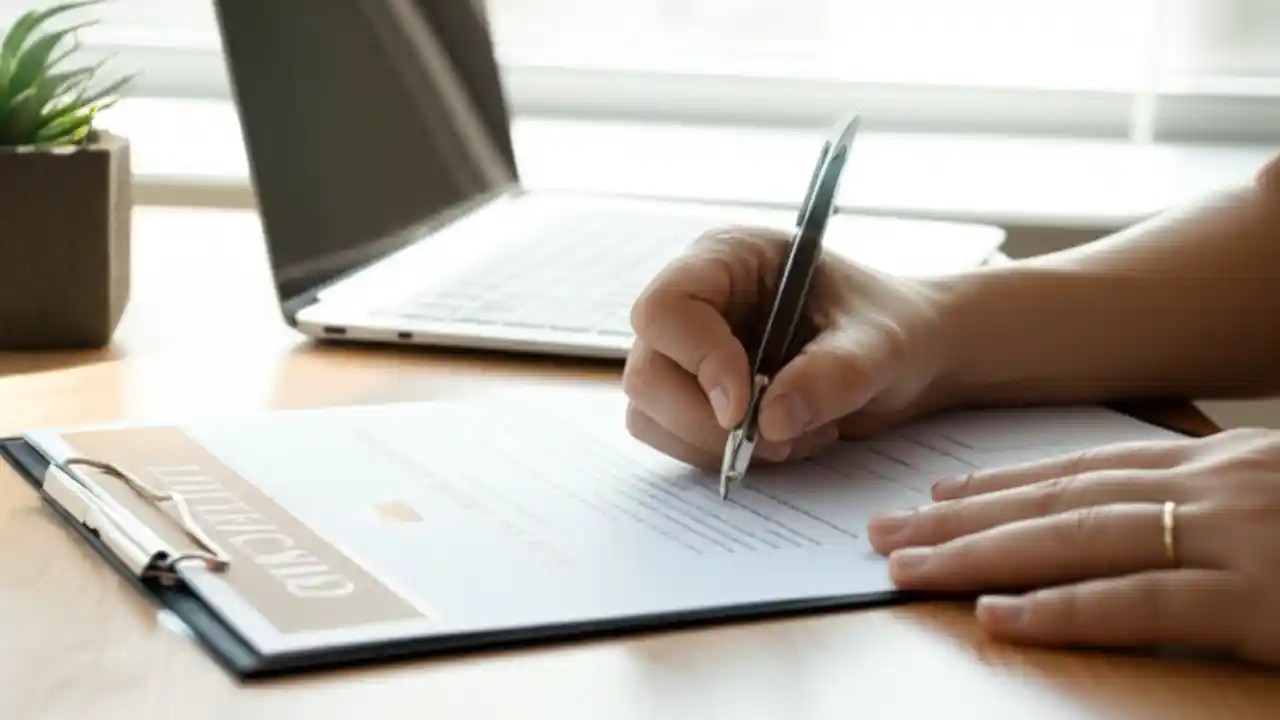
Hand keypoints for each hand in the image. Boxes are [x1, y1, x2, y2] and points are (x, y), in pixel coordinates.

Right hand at [623, 226, 954, 467]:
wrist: (910, 359)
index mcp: (729, 258)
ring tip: (794, 437)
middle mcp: (696, 301)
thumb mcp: (880, 346)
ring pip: (651, 412)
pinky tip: (784, 440)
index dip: (697, 361)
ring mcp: (687, 351)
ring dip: (717, 444)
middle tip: (777, 439)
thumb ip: (832, 375)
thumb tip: (769, 421)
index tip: (746, 407)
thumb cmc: (896, 329)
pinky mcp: (694, 394)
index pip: (665, 308)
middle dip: (706, 421)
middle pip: (647, 371)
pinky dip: (721, 456)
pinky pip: (673, 437)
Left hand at [868, 428, 1279, 665]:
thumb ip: (1206, 508)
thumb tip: (1141, 525)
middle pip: (1059, 498)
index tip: (939, 494)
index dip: (1003, 483)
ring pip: (1077, 538)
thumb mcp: (1278, 500)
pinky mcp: (1258, 599)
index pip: (1085, 469)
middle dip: (963, 517)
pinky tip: (995, 617)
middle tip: (885, 529)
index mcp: (1213, 464)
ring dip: (981, 554)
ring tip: (907, 568)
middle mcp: (1209, 487)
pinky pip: (1139, 604)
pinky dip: (1061, 610)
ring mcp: (1229, 538)